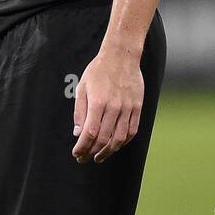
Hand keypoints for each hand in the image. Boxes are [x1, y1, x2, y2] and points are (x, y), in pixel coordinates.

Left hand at [72, 45, 143, 163]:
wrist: (122, 55)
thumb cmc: (98, 71)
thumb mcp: (82, 88)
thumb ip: (80, 112)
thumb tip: (78, 133)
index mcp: (98, 102)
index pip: (90, 133)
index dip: (82, 147)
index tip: (76, 153)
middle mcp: (114, 107)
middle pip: (104, 139)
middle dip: (91, 152)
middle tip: (84, 158)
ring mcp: (128, 107)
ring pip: (119, 138)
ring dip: (108, 151)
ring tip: (99, 156)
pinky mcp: (137, 107)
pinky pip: (132, 130)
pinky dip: (124, 142)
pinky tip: (115, 145)